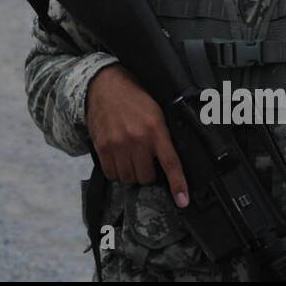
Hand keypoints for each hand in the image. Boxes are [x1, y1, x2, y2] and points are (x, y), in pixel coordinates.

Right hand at [85, 64, 188, 207]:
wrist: (105, 84)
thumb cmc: (134, 98)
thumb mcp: (157, 112)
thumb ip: (163, 135)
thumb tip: (171, 162)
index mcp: (155, 128)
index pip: (171, 163)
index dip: (178, 185)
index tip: (183, 201)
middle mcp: (137, 138)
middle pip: (146, 177)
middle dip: (148, 174)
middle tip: (146, 161)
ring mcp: (118, 143)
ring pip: (128, 178)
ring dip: (131, 174)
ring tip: (131, 158)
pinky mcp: (102, 146)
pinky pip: (111, 173)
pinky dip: (116, 172)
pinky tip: (119, 159)